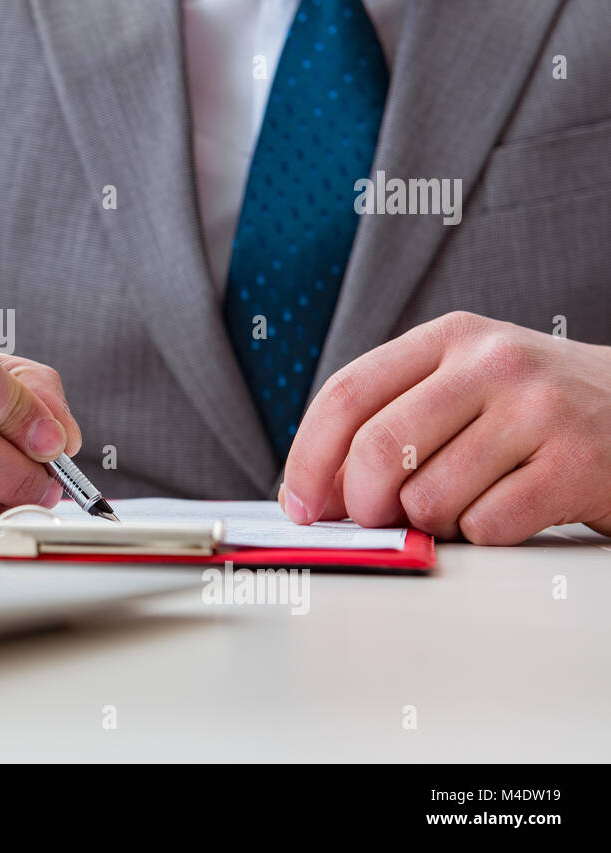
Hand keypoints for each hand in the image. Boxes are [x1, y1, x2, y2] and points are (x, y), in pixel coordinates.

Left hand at [280, 311, 610, 543]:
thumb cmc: (539, 411)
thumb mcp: (465, 387)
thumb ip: (391, 422)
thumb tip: (315, 495)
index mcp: (450, 338)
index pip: (346, 394)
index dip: (308, 458)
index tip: (298, 504)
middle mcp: (492, 363)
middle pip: (378, 449)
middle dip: (362, 504)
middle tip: (378, 520)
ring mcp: (539, 409)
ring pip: (428, 496)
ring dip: (431, 523)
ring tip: (464, 504)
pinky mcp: (577, 463)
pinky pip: (486, 525)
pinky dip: (482, 536)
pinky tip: (509, 511)